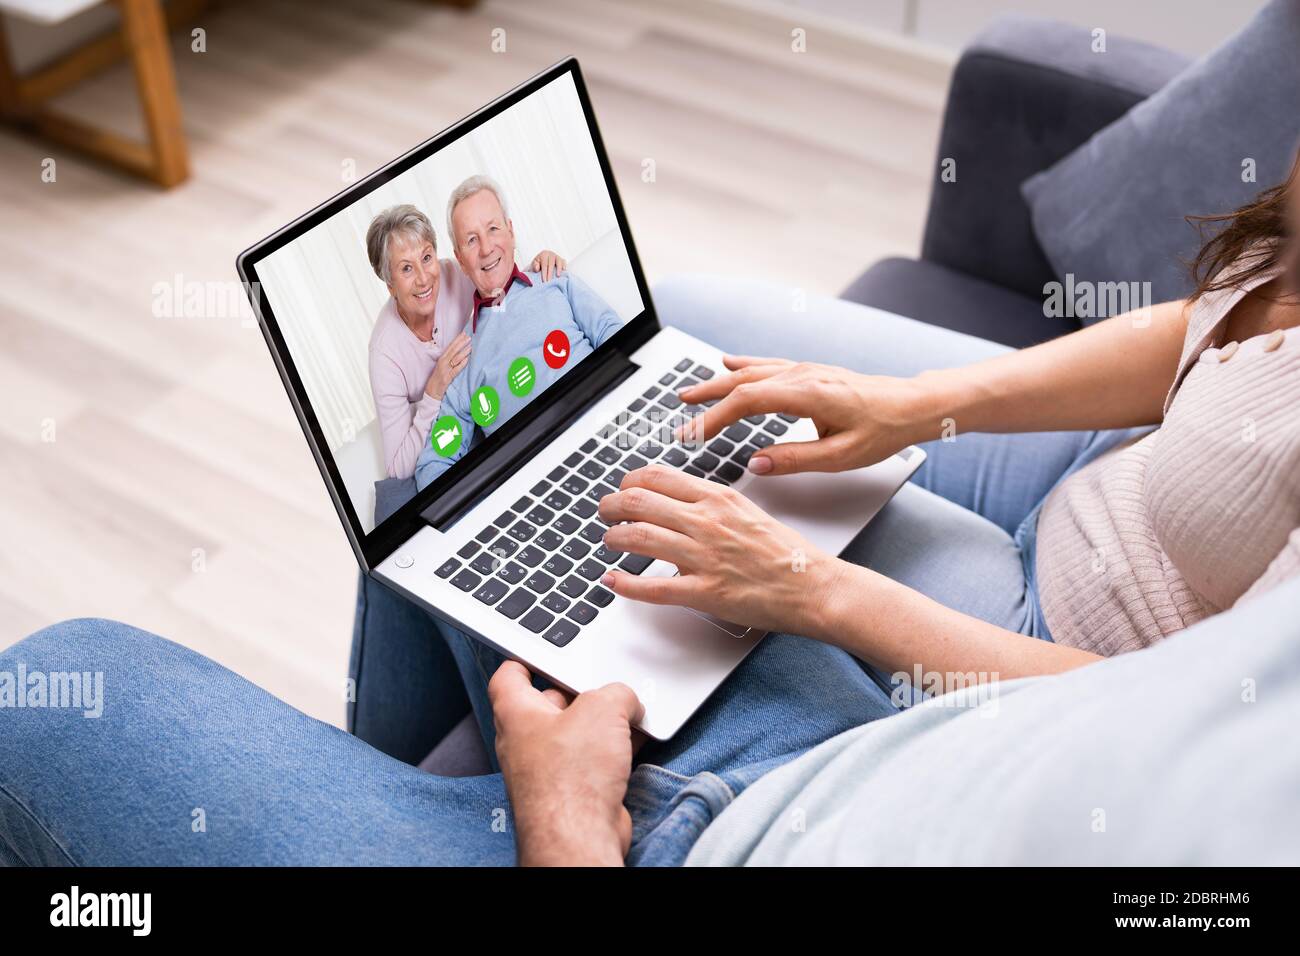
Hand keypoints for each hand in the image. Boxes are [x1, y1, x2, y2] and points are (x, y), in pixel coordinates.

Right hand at [425, 331, 471, 400]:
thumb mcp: (443, 367)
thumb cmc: (438, 378)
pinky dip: (461, 364)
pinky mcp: (447, 377)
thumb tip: (459, 352)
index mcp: (442, 358)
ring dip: (463, 352)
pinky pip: (456, 370)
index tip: (464, 333)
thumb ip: (450, 360)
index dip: (457, 340)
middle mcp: (443, 362)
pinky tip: (467, 360)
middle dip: (461, 343)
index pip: (450, 347)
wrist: (432, 391)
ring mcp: (444, 370)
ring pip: (455, 358)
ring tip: (470, 347)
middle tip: (469, 337)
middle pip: (453, 350)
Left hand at [490, 660, 642, 866]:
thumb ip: (616, 693)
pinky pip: (592, 761)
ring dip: (603, 725)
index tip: (545, 652)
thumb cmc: (572, 775)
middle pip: (552, 703)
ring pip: (577, 734)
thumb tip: (626, 700)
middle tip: (607, 684)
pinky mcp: (572, 792)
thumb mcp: (603, 708)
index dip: (527, 659)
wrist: (580, 835)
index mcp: (517, 714)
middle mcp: (526, 743)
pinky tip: (635, 743)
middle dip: (582, 694)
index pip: (509, 676)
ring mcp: (548, 770)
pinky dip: (613, 750)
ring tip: (630, 713)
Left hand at [529, 249, 566, 281]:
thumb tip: (537, 268)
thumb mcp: (534, 264)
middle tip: (549, 281)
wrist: (542, 262)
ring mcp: (557, 256)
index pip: (544, 264)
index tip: (544, 281)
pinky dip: (564, 266)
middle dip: (550, 273)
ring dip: (559, 269)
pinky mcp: (561, 259)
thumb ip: (534, 266)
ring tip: (558, 276)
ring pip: (558, 261)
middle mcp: (551, 254)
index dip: (544, 273)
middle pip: (551, 264)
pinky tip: (564, 271)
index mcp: (543, 254)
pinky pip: (564, 262)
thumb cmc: (538, 264)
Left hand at [598, 465, 848, 639]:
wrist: (813, 585)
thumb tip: (678, 503)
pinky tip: (613, 581)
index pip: (657, 477)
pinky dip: (626, 584)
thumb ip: (711, 505)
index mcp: (717, 498)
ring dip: (613, 539)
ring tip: (608, 541)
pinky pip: (653, 587)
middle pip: (638, 502)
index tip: (622, 490)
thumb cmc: (786, 553)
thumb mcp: (746, 510)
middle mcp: (706, 522)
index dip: (629, 482)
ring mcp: (704, 557)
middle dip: (610, 506)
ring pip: (638, 537)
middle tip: (604, 513)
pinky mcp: (705, 592)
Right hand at [678, 356, 929, 475]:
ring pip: (751, 371)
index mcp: (806, 394)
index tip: (694, 434)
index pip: (747, 402)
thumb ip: (794, 459)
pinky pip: (767, 365)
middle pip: (741, 381)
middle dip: (707, 397)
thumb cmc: (883, 430)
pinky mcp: (810, 372)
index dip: (715, 418)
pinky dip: (742, 366)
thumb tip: (756, 462)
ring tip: (691, 392)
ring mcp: (805, 370)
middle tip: (680, 412)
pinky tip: (729, 363)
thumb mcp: (841, 456)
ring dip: (718, 381)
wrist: (912, 405)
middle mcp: (802, 375)